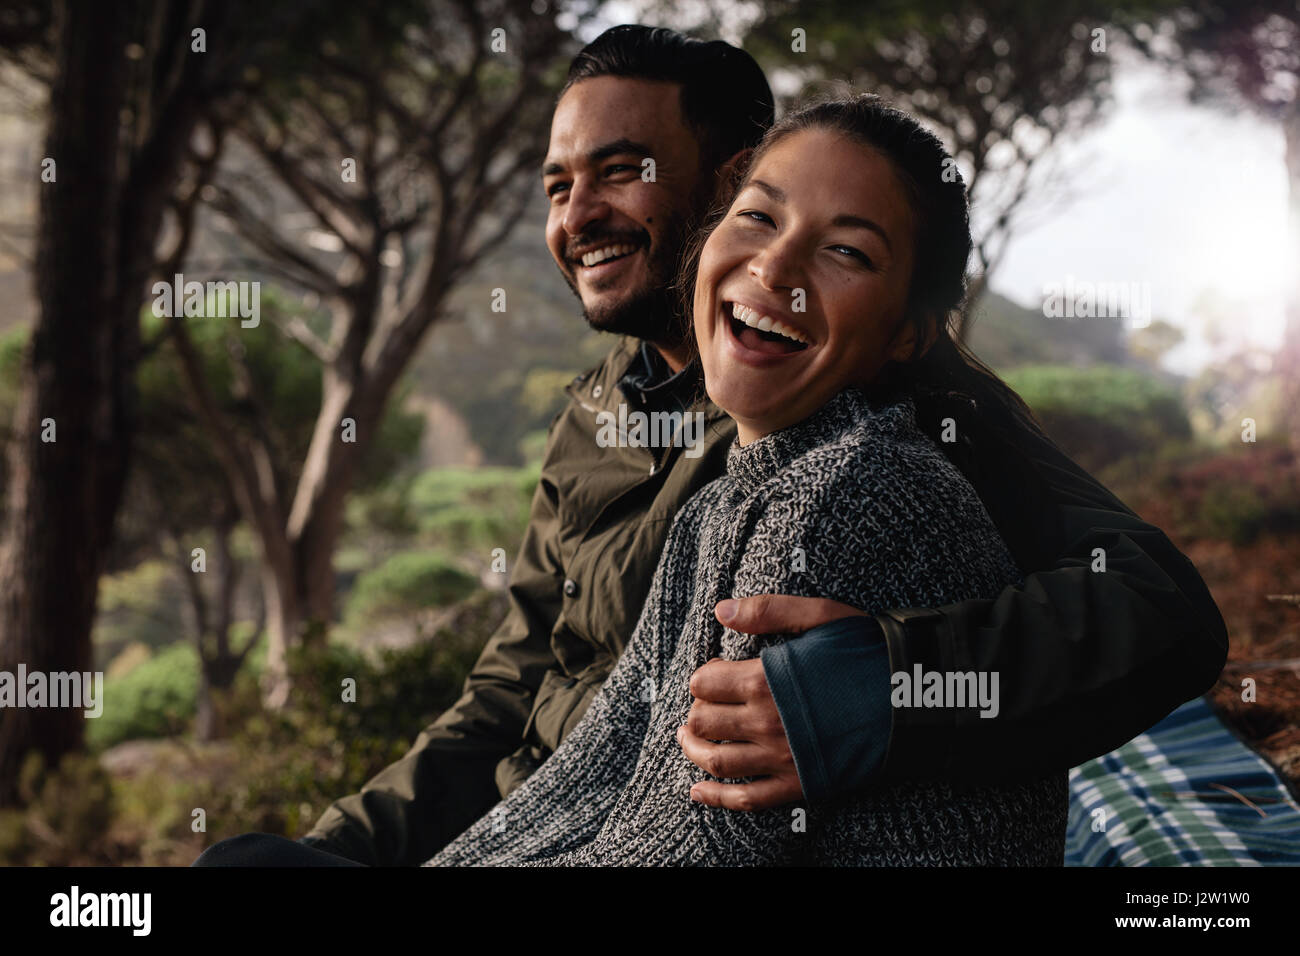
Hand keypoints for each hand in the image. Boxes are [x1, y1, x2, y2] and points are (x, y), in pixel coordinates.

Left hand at [678, 594, 867, 810]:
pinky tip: (698, 791)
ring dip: (694, 751)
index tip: (714, 674)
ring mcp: (781, 757)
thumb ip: (769, 610)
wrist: (913, 699)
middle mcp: (766, 721)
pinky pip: (747, 798)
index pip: (706, 683)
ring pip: (717, 760)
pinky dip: (716, 797)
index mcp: (766, 680)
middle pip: (705, 722)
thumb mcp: (821, 616)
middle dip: (696, 712)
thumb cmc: (868, 653)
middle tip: (701, 707)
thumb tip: (721, 611)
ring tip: (688, 740)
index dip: (704, 676)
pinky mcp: (799, 784)